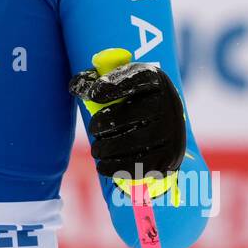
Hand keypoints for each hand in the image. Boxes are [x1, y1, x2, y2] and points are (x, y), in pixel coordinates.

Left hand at [69, 62, 185, 179]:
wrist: (165, 126)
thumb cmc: (133, 100)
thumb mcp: (120, 81)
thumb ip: (95, 80)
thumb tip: (76, 88)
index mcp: (154, 79)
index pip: (135, 80)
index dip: (113, 86)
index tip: (93, 95)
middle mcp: (168, 103)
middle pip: (130, 115)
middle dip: (103, 125)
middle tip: (93, 131)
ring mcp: (172, 131)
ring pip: (133, 142)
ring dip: (107, 148)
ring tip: (96, 150)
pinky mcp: (169, 156)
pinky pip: (139, 164)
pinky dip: (116, 167)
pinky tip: (103, 166)